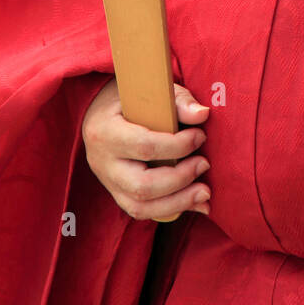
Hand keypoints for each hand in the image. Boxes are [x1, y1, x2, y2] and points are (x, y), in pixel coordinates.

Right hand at [82, 77, 211, 220]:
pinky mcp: (116, 195)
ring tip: (205, 192)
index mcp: (106, 131)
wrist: (98, 115)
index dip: (177, 146)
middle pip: (142, 184)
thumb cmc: (130, 101)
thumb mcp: (149, 92)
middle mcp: (102, 162)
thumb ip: (177, 101)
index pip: (144, 146)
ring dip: (178, 202)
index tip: (200, 136)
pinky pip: (141, 212)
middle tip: (205, 164)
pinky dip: (171, 210)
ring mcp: (108, 183)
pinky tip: (194, 203)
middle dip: (180, 178)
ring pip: (140, 206)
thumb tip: (203, 114)